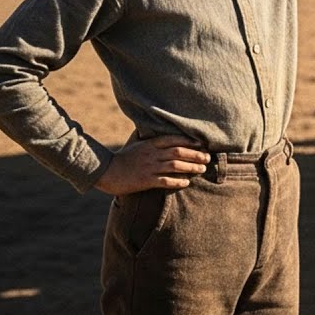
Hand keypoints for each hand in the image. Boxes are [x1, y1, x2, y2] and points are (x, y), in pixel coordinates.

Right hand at [95, 135, 209, 196]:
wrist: (106, 171)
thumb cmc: (124, 158)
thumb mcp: (137, 144)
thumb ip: (151, 139)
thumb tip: (162, 131)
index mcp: (150, 144)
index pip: (174, 139)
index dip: (189, 141)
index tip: (201, 143)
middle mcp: (152, 154)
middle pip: (178, 152)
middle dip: (195, 154)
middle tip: (207, 157)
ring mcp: (149, 167)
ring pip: (175, 166)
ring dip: (191, 167)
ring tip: (202, 169)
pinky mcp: (145, 180)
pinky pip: (165, 181)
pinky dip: (177, 181)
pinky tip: (186, 183)